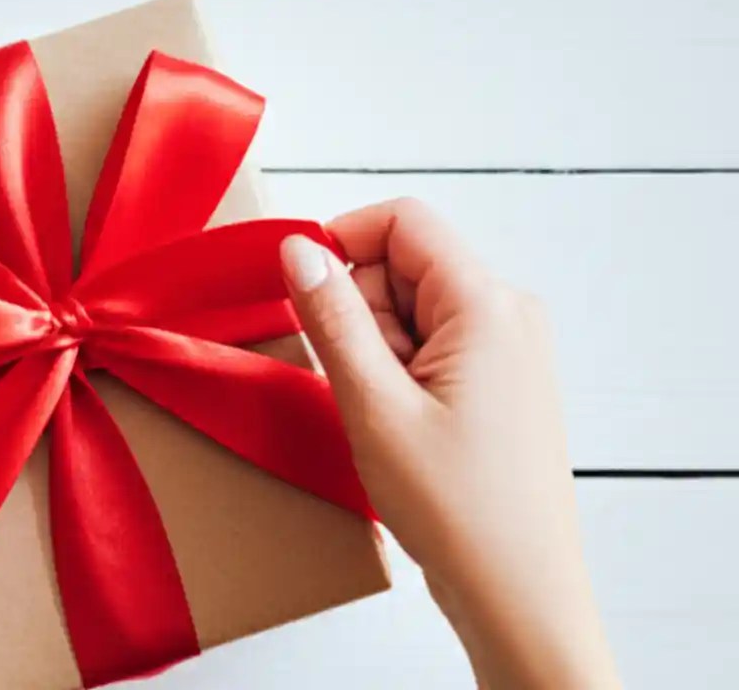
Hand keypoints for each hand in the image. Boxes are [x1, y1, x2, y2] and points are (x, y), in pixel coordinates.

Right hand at [280, 199, 618, 688]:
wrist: (518, 593)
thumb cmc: (459, 510)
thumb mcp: (374, 406)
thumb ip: (331, 318)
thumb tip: (299, 249)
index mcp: (488, 305)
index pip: (404, 221)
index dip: (341, 240)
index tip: (298, 287)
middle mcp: (507, 315)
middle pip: (404, 266)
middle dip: (356, 309)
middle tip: (346, 380)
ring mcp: (506, 351)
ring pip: (412, 311)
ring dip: (373, 349)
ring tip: (377, 416)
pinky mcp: (496, 385)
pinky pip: (429, 348)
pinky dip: (394, 374)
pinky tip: (394, 426)